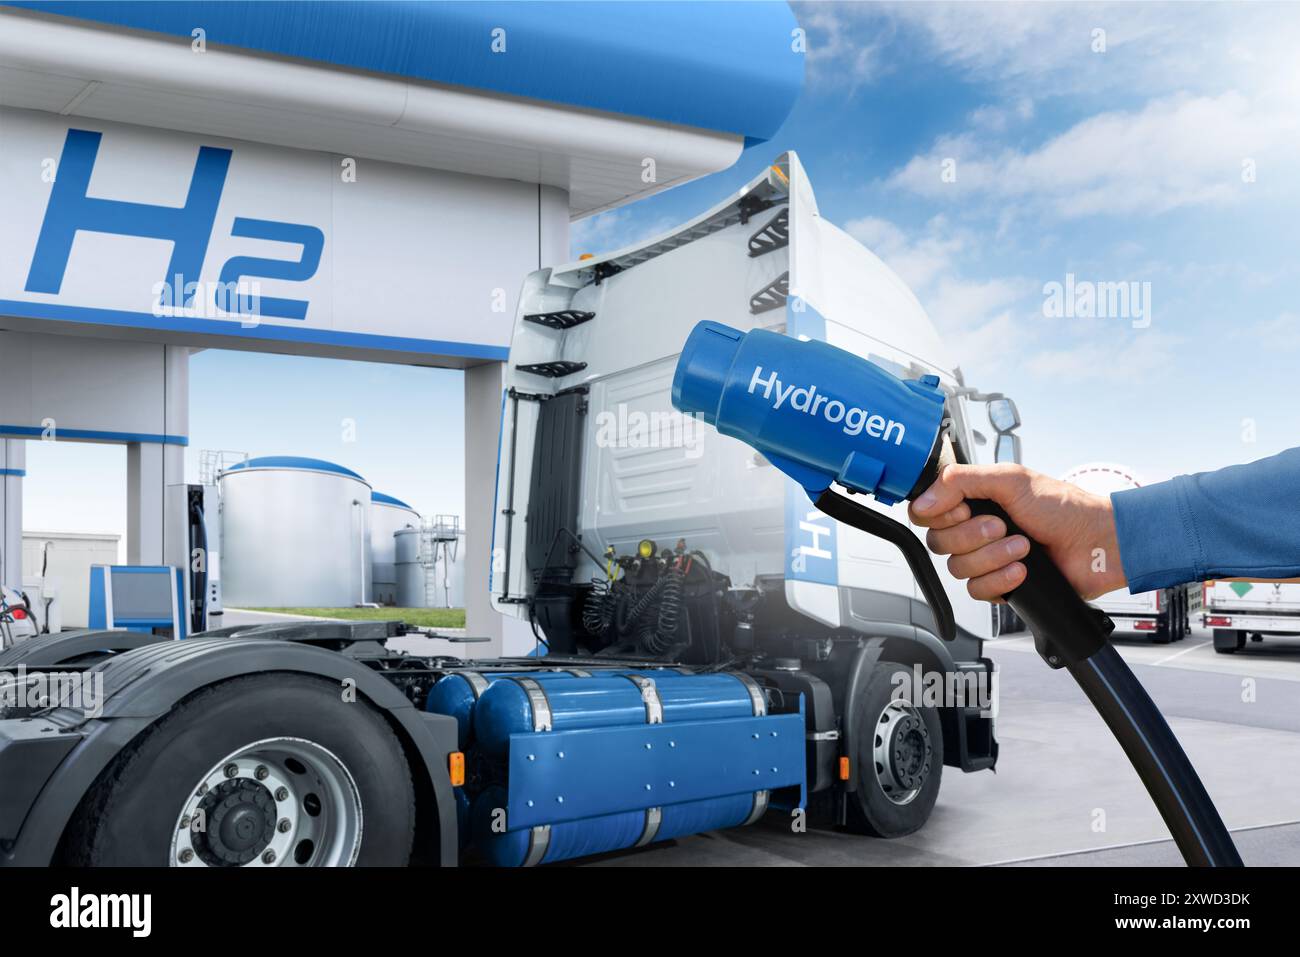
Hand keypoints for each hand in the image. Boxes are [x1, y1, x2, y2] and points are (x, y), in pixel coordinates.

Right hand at [908, 463, 1125, 601]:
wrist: (1097, 544)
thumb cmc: (1064, 508)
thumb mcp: (1010, 480)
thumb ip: (960, 482)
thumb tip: (923, 499)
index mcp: (973, 500)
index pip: (927, 512)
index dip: (939, 515)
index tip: (964, 510)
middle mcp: (975, 529)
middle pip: (939, 542)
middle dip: (973, 536)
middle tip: (1003, 526)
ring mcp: (986, 558)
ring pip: (958, 568)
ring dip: (992, 557)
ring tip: (1023, 547)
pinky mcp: (999, 584)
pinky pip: (977, 591)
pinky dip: (1000, 579)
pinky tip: (1022, 570)